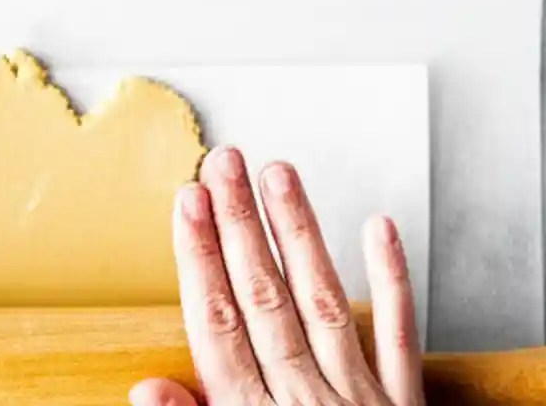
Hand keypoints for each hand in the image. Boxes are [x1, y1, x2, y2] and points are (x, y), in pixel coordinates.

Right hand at [131, 146, 423, 405]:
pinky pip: (400, 338)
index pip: (217, 324)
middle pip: (264, 298)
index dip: (198, 257)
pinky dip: (391, 282)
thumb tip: (145, 388)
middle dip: (239, 224)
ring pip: (322, 302)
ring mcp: (357, 400)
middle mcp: (304, 400)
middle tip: (225, 163)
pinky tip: (378, 228)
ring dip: (298, 232)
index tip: (188, 202)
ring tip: (278, 174)